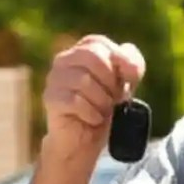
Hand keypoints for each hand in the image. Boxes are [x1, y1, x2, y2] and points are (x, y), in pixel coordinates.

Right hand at [41, 35, 145, 162]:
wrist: (85, 141)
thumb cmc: (104, 108)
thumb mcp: (125, 84)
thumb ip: (132, 65)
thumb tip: (128, 64)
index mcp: (81, 51)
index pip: (98, 42)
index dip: (119, 60)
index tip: (129, 81)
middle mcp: (63, 60)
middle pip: (92, 56)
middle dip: (110, 81)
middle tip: (111, 99)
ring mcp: (54, 79)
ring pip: (84, 80)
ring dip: (102, 101)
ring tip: (101, 111)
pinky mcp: (51, 99)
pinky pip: (75, 101)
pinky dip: (91, 113)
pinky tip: (92, 119)